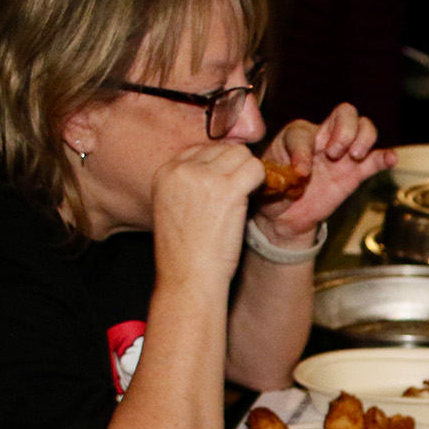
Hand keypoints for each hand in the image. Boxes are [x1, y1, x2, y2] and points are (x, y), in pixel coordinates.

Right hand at [152, 141, 266, 286]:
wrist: (188, 278)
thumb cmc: (186, 253)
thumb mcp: (175, 209)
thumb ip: (191, 185)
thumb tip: (224, 169)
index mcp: (165, 172)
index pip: (202, 149)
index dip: (220, 166)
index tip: (226, 187)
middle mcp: (181, 169)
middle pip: (224, 149)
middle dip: (238, 169)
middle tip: (243, 193)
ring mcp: (203, 177)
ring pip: (242, 155)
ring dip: (251, 175)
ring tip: (249, 199)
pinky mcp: (227, 190)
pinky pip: (256, 169)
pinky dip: (263, 182)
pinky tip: (258, 199)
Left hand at [253, 105, 395, 243]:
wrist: (285, 216)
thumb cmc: (274, 191)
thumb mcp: (269, 181)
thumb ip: (280, 174)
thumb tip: (301, 172)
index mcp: (297, 135)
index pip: (305, 132)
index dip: (303, 151)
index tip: (300, 173)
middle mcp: (323, 137)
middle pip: (345, 113)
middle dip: (344, 130)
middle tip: (333, 154)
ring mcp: (343, 153)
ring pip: (364, 127)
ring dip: (363, 138)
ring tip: (355, 157)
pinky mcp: (356, 172)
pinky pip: (375, 159)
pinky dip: (386, 156)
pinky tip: (391, 159)